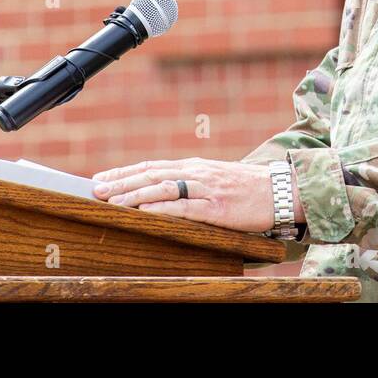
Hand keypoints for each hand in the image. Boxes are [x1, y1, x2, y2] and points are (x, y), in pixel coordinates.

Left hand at [91, 157, 300, 233]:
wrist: (281, 191)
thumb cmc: (249, 188)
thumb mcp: (217, 179)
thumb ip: (193, 182)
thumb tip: (164, 189)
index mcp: (195, 166)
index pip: (152, 166)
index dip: (125, 172)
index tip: (102, 177)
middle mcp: (197, 173)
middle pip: (151, 174)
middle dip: (121, 181)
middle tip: (96, 188)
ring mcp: (206, 189)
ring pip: (162, 188)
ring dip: (134, 194)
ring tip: (112, 199)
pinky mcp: (216, 208)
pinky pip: (183, 207)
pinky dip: (161, 208)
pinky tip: (144, 211)